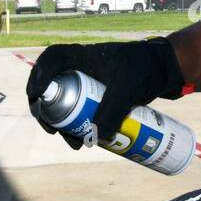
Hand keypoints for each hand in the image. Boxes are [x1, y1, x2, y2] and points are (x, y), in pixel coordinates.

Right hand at [25, 38, 187, 146]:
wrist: (165, 70)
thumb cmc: (145, 70)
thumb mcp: (128, 91)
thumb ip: (113, 112)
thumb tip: (99, 139)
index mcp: (84, 56)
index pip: (53, 58)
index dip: (39, 75)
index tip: (35, 96)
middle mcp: (82, 69)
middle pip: (54, 87)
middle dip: (48, 111)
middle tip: (52, 130)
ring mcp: (89, 83)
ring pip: (67, 102)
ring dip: (64, 123)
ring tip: (74, 143)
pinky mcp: (99, 97)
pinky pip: (82, 110)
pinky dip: (80, 124)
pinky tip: (85, 140)